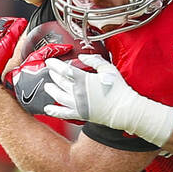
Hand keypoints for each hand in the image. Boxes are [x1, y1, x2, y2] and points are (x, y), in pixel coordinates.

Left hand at [43, 54, 172, 145]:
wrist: (124, 109)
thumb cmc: (118, 89)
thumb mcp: (108, 69)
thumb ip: (94, 60)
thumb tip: (81, 57)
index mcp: (84, 80)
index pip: (63, 70)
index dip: (54, 64)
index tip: (49, 61)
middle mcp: (77, 92)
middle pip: (59, 82)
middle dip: (53, 75)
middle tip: (51, 72)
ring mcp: (78, 104)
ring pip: (58, 96)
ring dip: (51, 90)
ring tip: (48, 86)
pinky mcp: (80, 114)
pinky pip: (63, 113)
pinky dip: (53, 111)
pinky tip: (47, 108)